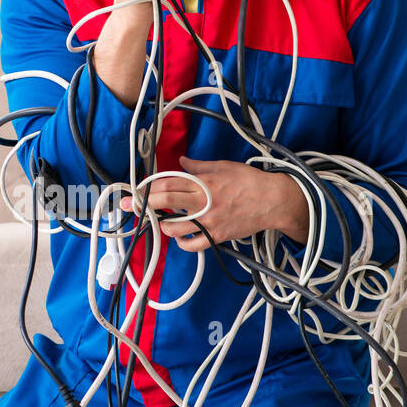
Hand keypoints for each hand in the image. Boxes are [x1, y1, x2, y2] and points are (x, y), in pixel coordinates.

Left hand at [118, 155, 309, 249]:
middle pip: (165, 201)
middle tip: (132, 207)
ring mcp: (209, 221)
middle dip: (144, 204)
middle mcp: (203, 201)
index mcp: (204, 182)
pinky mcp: (217, 236)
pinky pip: (192, 245)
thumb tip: (181, 161)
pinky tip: (180, 237)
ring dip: (162, 225)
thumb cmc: (250, 182)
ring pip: (174, 227)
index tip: (136, 190)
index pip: (168, 182)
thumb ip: (198, 166)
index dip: (148, 186)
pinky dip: (182, 242)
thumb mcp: (223, 166)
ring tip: (160, 222)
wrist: (274, 201)